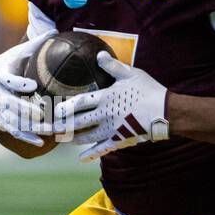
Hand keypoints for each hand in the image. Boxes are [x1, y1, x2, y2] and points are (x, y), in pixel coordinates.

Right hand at [0, 33, 51, 146]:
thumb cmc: (7, 64)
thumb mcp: (18, 53)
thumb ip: (36, 44)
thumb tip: (53, 30)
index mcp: (0, 75)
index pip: (8, 80)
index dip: (18, 83)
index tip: (32, 86)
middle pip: (9, 104)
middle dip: (26, 110)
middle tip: (43, 114)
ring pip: (11, 120)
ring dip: (29, 126)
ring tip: (47, 129)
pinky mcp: (0, 120)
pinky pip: (13, 131)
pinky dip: (26, 137)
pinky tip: (41, 142)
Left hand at [37, 50, 169, 161]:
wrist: (166, 112)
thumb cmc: (148, 90)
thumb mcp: (131, 74)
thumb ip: (113, 67)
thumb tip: (99, 55)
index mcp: (106, 97)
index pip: (80, 102)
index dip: (65, 106)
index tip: (52, 110)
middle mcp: (105, 115)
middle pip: (78, 122)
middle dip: (62, 125)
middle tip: (48, 129)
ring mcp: (112, 129)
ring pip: (87, 136)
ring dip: (72, 138)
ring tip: (61, 139)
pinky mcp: (120, 140)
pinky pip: (103, 149)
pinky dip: (91, 154)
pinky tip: (81, 159)